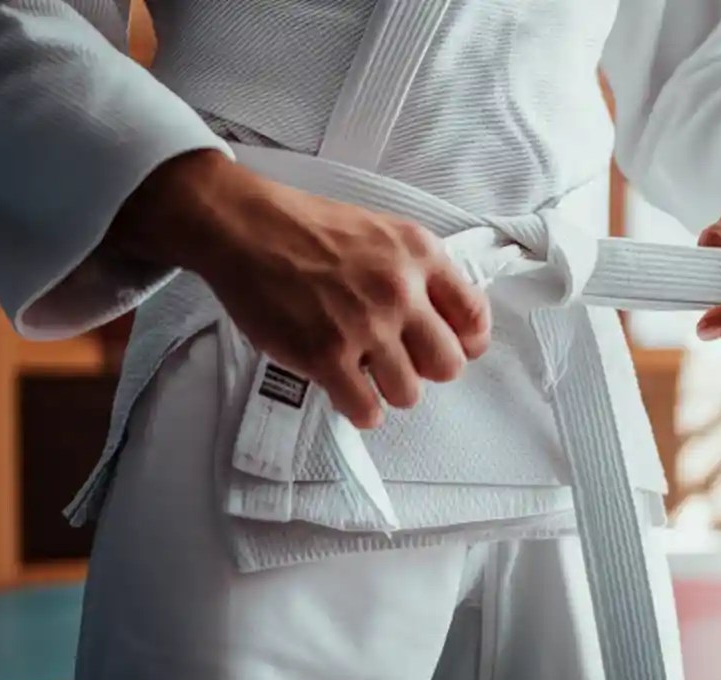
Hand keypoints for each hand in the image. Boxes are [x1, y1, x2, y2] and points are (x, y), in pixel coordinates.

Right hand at [109, 150, 490, 428]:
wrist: (245, 227)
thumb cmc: (309, 228)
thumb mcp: (383, 230)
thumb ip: (419, 270)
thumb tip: (444, 319)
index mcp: (421, 255)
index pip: (475, 318)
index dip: (467, 342)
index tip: (451, 347)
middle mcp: (400, 291)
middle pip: (449, 365)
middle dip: (428, 370)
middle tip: (403, 361)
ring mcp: (364, 326)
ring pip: (409, 393)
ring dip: (391, 391)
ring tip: (368, 374)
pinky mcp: (326, 356)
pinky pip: (366, 410)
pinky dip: (361, 410)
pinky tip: (348, 393)